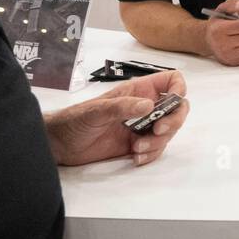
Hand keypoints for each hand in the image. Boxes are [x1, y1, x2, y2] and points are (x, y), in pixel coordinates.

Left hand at [46, 69, 189, 166]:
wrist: (59, 145)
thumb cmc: (74, 120)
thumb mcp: (97, 110)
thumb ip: (122, 107)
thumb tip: (149, 106)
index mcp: (138, 91)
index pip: (171, 80)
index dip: (179, 88)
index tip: (173, 102)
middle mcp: (144, 107)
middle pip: (177, 109)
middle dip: (173, 122)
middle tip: (157, 131)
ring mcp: (142, 127)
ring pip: (168, 132)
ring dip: (158, 143)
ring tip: (136, 149)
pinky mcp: (137, 145)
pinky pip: (156, 149)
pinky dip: (151, 155)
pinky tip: (135, 157)